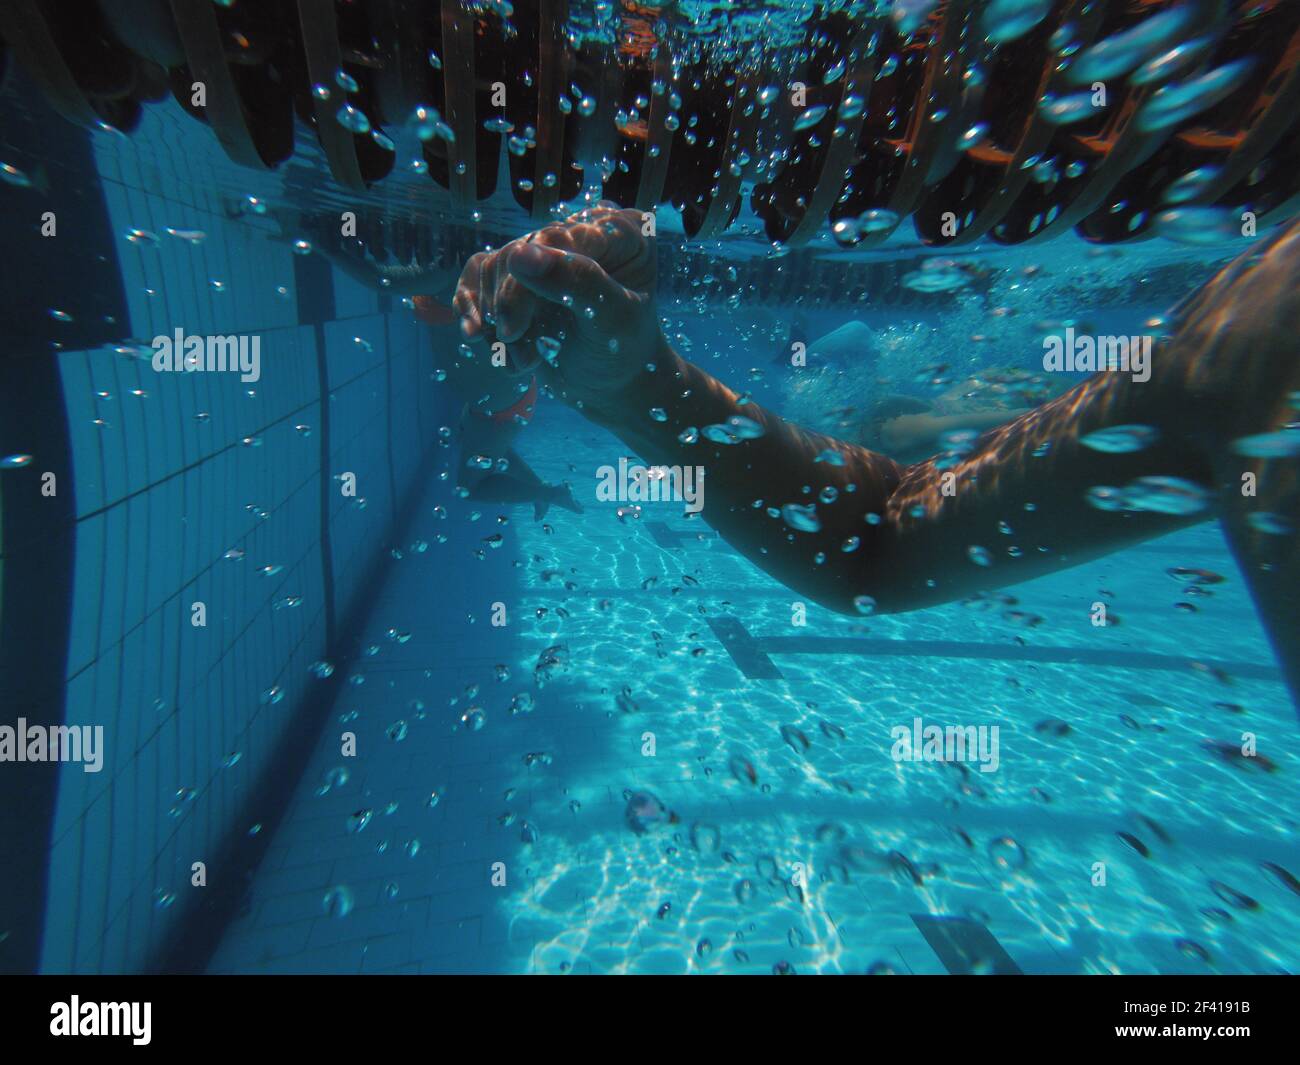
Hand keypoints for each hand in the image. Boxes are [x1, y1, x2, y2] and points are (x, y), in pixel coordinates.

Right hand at [452, 204, 664, 408]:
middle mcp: (580, 233)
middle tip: (515, 345)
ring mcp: (546, 254)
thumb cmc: (624, 352)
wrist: (612, 385)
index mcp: (618, 233)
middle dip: (509, 307)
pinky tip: (481, 340)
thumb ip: (578, 283)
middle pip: (517, 252)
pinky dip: (473, 313)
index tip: (510, 328)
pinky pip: (475, 277)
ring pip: (492, 267)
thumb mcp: (613, 321)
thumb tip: (519, 254)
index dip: (523, 283)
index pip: (556, 239)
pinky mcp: (519, 275)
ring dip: (496, 322)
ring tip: (524, 360)